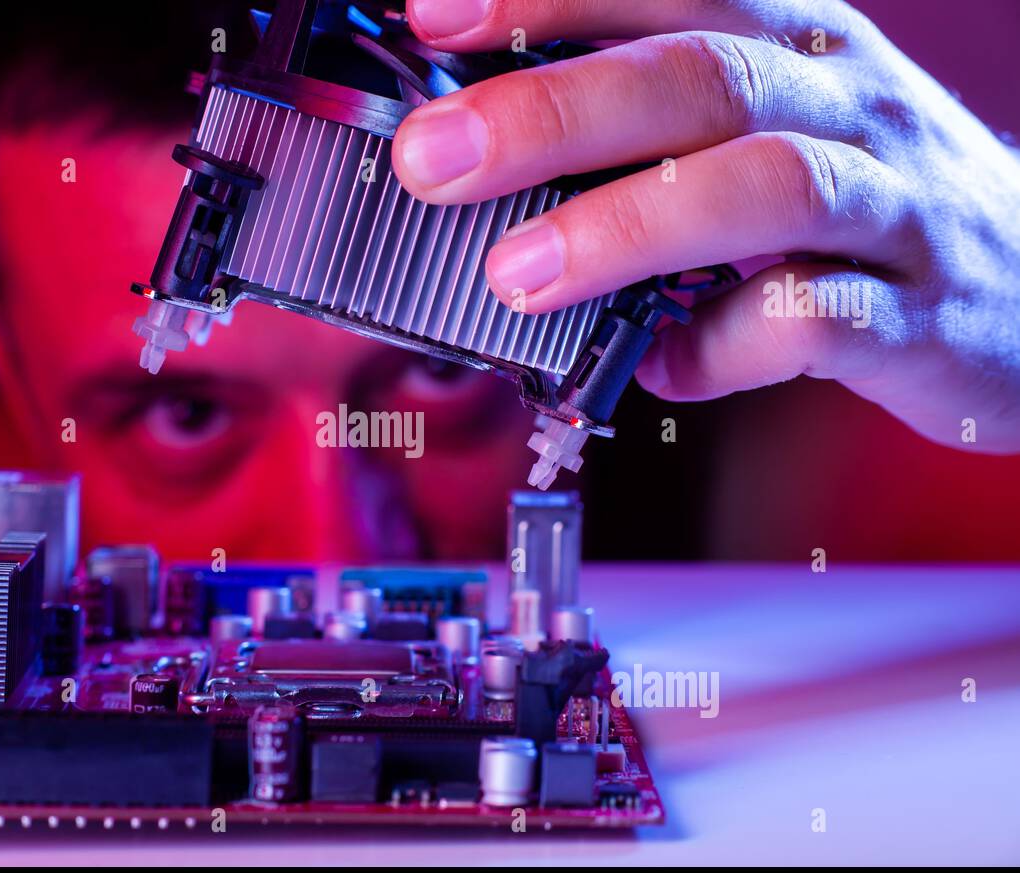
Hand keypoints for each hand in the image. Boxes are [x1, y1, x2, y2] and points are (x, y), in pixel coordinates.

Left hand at [391, 0, 1019, 452]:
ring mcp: (887, 205)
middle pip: (698, 75)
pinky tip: (656, 364)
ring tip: (515, 277)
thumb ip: (652, 130)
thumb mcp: (768, 125)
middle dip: (553, 111)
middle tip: (437, 158)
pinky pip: (810, 322)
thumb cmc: (865, 201)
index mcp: (792, 45)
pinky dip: (718, 348)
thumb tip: (492, 159)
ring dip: (625, 227)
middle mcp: (842, 104)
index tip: (431, 14)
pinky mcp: (912, 313)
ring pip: (761, 186)